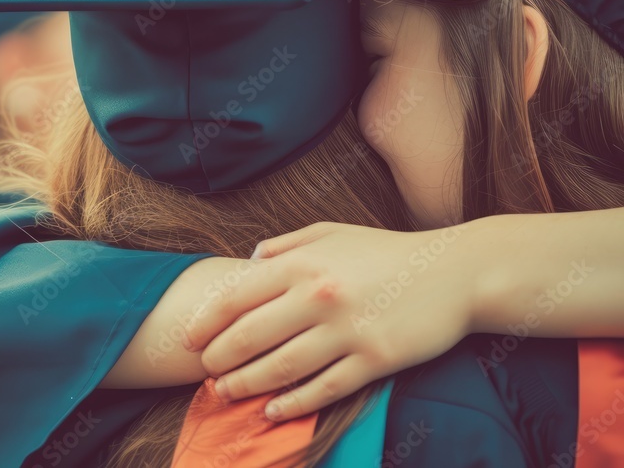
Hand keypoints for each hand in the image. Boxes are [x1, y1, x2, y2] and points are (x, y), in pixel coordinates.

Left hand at [182, 221, 472, 420]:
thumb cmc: (386, 251)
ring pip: (281, 367)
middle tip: (205, 372)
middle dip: (219, 359)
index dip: (206, 321)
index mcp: (302, 263)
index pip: (237, 296)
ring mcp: (347, 331)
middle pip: (250, 337)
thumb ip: (285, 245)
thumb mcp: (331, 232)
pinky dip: (293, 403)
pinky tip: (272, 411)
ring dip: (247, 384)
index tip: (189, 339)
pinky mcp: (375, 360)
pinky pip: (324, 389)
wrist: (454, 272)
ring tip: (225, 393)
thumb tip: (247, 262)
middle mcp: (319, 296)